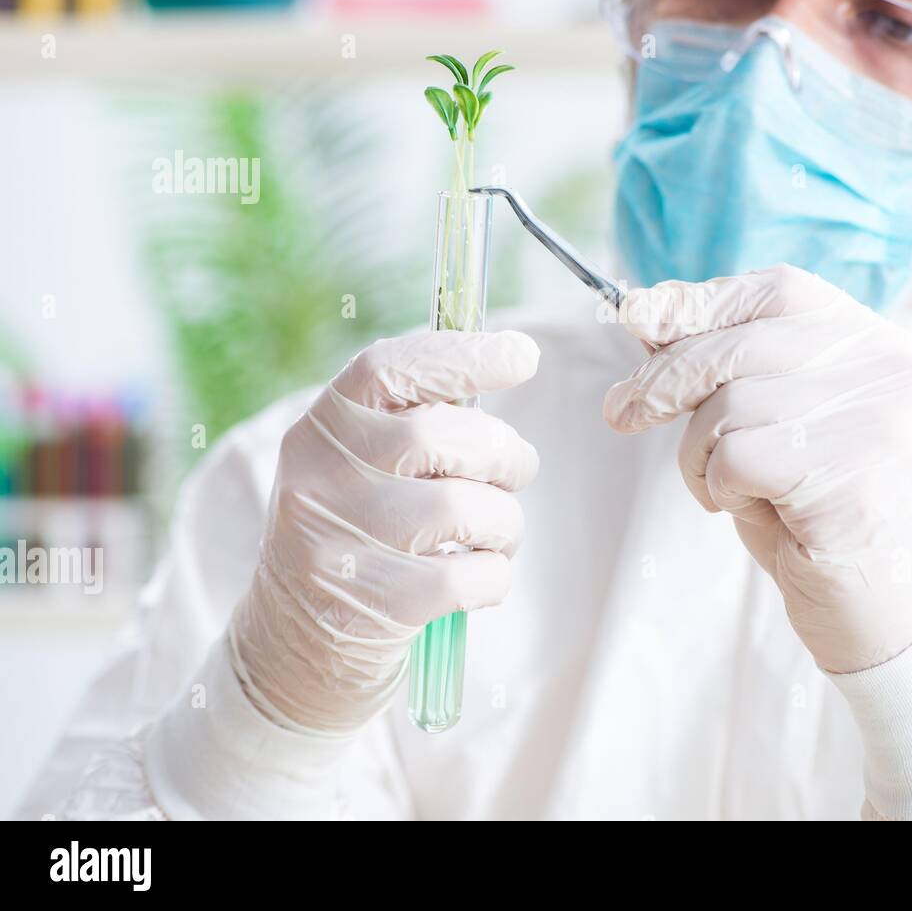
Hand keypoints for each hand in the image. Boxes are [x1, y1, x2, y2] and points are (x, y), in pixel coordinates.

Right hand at [230, 330, 539, 733]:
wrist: (293, 651)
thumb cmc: (357, 538)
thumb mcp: (358, 469)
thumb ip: (414, 420)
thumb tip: (507, 358)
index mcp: (319, 432)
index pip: (388, 369)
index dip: (462, 356)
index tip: (522, 354)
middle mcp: (319, 481)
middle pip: (438, 436)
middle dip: (503, 451)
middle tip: (516, 469)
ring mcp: (339, 546)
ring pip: (464, 507)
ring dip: (505, 521)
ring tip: (496, 533)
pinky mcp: (371, 608)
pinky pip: (471, 576)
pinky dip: (495, 575)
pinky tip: (480, 578)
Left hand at [604, 265, 911, 673]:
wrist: (880, 619)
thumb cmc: (816, 515)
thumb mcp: (771, 425)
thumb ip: (726, 369)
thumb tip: (641, 316)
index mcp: (876, 345)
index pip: (777, 290)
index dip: (699, 300)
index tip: (634, 315)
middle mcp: (887, 371)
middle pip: (741, 343)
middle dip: (664, 378)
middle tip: (622, 412)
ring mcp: (877, 422)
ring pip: (730, 404)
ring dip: (698, 453)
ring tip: (726, 489)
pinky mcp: (851, 479)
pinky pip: (736, 458)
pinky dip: (719, 487)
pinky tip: (750, 510)